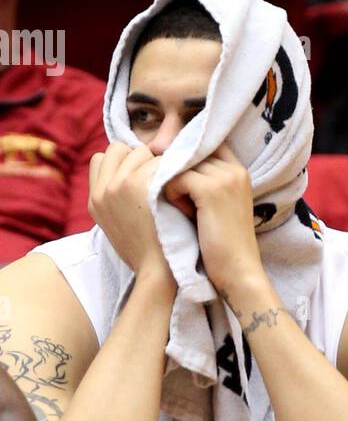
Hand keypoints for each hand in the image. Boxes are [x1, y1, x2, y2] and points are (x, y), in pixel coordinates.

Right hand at [89, 143, 171, 282]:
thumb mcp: (118, 224)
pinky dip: (172, 169)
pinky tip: (179, 188)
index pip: (101, 159)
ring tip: (170, 185)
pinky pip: (158, 159)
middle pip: (119, 149)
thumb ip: (117, 198)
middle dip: (140, 158)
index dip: (123, 163)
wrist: (158, 271)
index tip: (141, 176)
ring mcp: (118, 185)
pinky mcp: (138, 184)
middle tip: (158, 179)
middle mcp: (102, 190)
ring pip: (140, 151)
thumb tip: (127, 175)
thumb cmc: (148, 250)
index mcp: (94, 200)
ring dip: (157, 162)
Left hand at [163, 142, 263, 298]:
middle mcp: (234, 168)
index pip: (204, 144)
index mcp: (238, 171)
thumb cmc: (221, 246)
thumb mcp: (215, 207)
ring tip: (179, 210)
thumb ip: (201, 183)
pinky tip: (180, 215)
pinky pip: (175, 179)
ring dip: (171, 185)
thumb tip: (165, 164)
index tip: (172, 177)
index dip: (183, 156)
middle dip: (173, 172)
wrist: (238, 272)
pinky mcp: (211, 190)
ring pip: (178, 164)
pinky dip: (171, 196)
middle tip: (173, 198)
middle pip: (188, 151)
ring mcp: (224, 177)